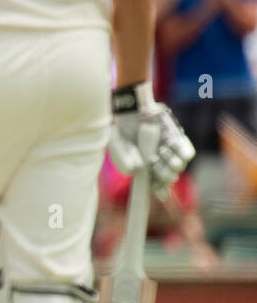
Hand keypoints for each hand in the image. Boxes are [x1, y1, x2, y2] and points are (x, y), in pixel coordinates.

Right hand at [107, 83, 195, 197]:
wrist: (131, 109)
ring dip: (173, 165)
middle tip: (160, 172)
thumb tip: (135, 169)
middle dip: (166, 177)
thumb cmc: (121, 129)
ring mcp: (169, 151)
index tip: (161, 193)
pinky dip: (182, 154)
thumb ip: (121, 159)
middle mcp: (159, 161)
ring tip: (163, 157)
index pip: (155, 183)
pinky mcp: (178, 139)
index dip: (160, 190)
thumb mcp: (115, 145)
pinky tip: (171, 148)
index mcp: (145, 167)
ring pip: (179, 165)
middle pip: (169, 176)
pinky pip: (186, 151)